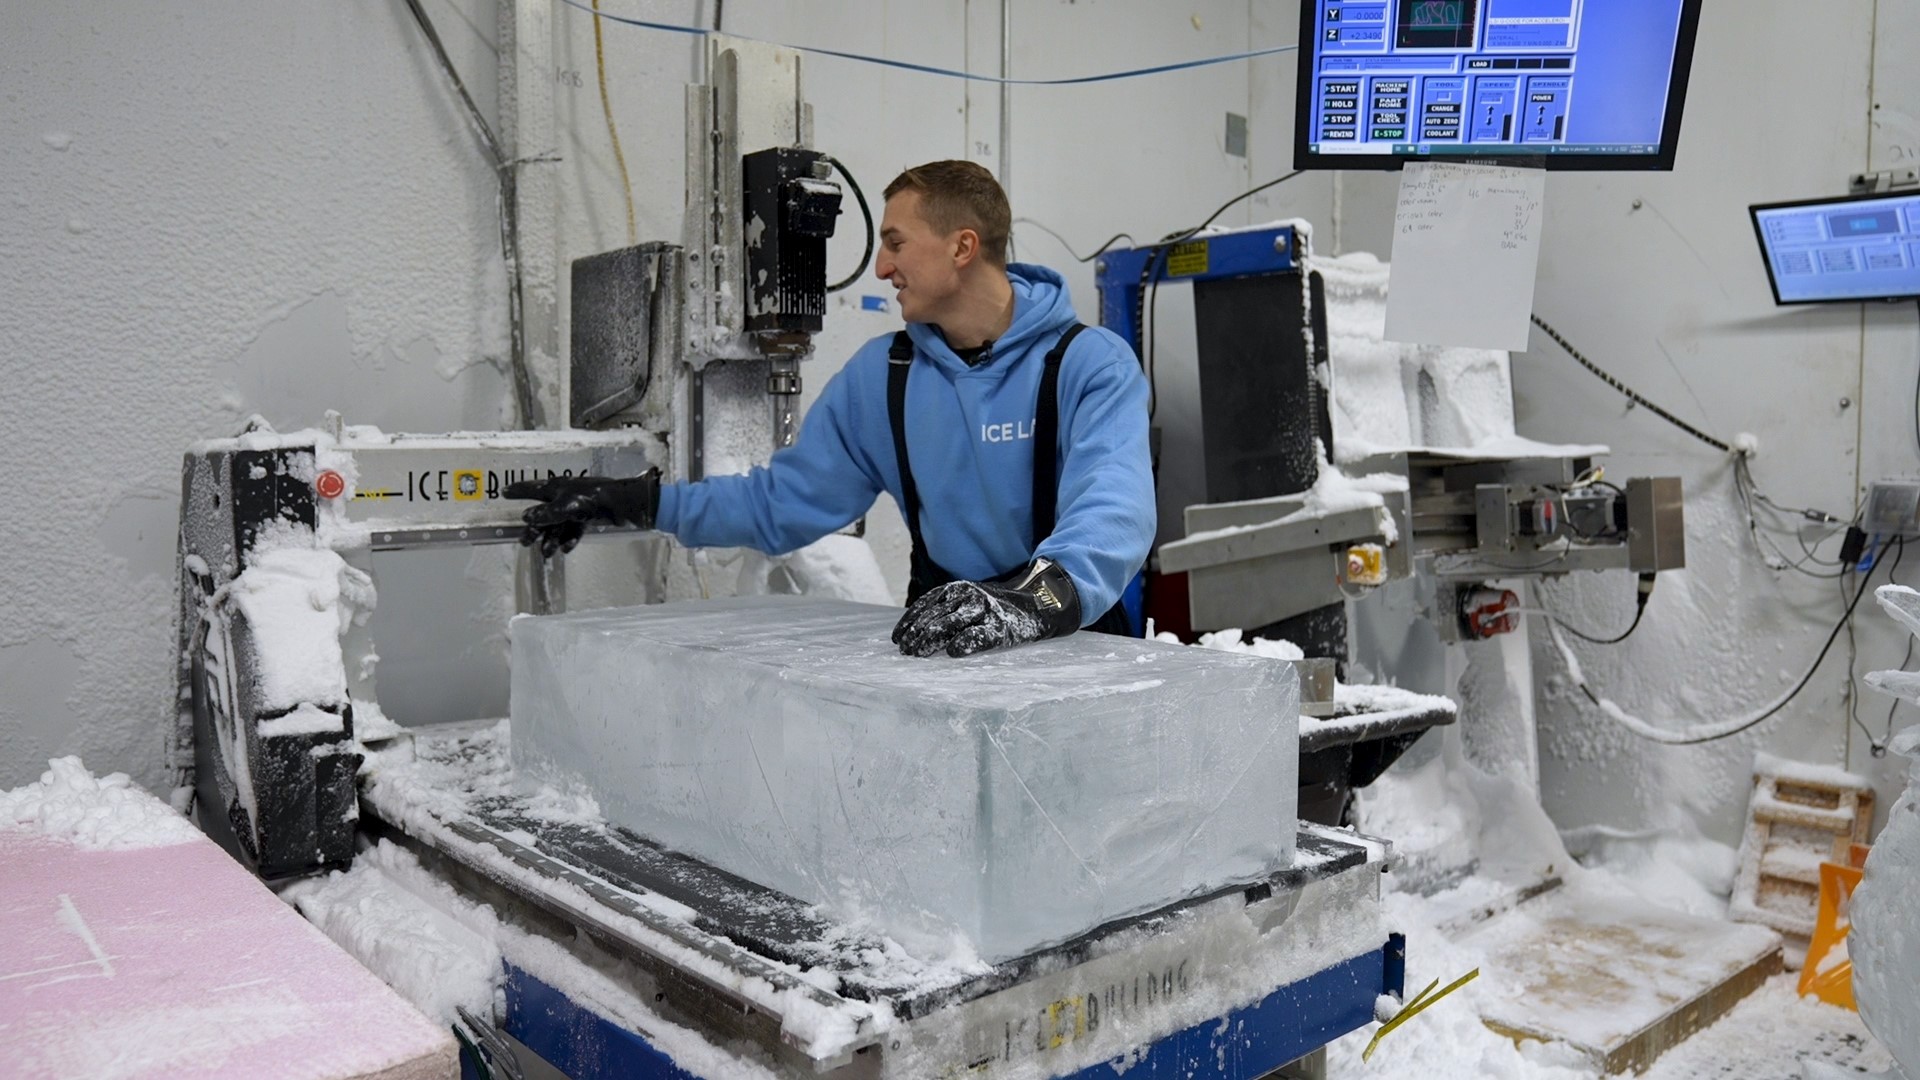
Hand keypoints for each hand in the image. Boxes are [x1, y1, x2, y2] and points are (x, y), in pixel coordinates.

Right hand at [503, 469, 660, 556]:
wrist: (622, 503)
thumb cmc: (591, 498)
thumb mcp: (565, 506)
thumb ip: (545, 513)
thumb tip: (526, 518)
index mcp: (556, 487)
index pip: (531, 488)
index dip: (518, 490)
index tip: (504, 492)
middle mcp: (564, 495)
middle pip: (543, 513)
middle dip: (534, 529)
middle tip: (524, 543)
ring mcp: (577, 506)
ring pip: (558, 525)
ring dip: (551, 539)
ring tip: (546, 554)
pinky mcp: (589, 516)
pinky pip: (575, 529)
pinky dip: (570, 539)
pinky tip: (565, 550)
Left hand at [891, 559, 1082, 656]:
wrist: (1034, 605)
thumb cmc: (991, 609)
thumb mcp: (965, 601)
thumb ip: (943, 611)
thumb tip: (911, 632)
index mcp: (958, 589)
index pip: (926, 605)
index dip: (909, 622)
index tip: (897, 638)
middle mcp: (969, 596)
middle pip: (935, 617)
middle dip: (916, 636)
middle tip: (905, 652)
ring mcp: (985, 611)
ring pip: (951, 625)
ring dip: (930, 641)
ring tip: (917, 654)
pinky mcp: (1000, 629)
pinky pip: (979, 636)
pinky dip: (964, 643)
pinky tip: (952, 652)